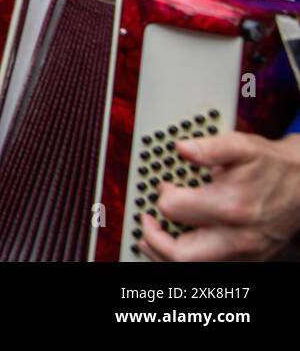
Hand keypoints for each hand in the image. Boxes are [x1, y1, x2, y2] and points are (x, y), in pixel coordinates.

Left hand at [139, 132, 299, 261]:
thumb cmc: (270, 166)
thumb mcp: (242, 147)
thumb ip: (209, 147)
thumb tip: (182, 148)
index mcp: (231, 206)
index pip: (174, 209)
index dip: (162, 195)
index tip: (165, 187)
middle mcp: (237, 236)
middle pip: (180, 254)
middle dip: (154, 238)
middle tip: (146, 221)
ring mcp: (244, 253)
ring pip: (193, 268)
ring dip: (164, 254)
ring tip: (149, 239)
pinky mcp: (248, 260)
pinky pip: (210, 269)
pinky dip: (186, 260)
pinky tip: (175, 246)